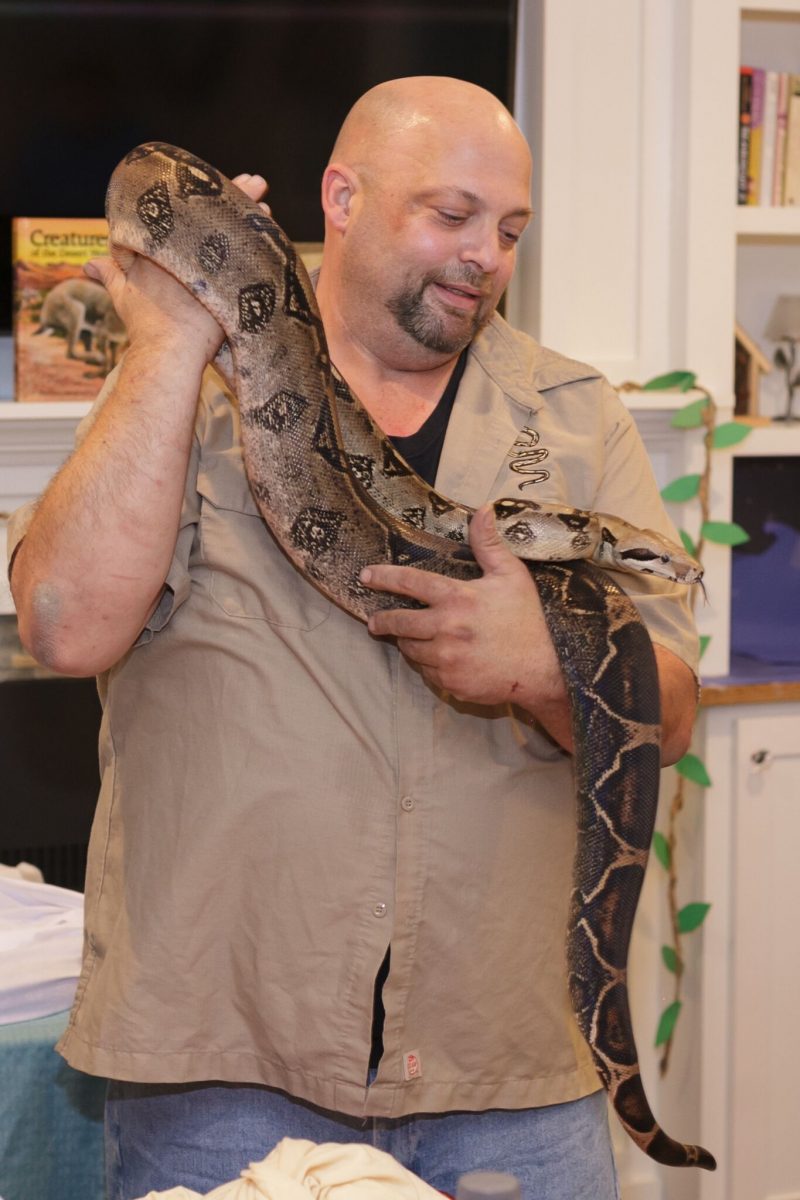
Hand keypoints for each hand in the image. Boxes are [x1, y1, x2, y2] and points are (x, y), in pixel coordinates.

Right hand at [82, 171, 271, 363]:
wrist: (166, 353)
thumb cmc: (145, 329)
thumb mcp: (124, 298)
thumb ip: (109, 275)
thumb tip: (88, 264)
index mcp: (163, 248)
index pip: (185, 216)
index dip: (202, 202)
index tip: (212, 186)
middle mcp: (187, 253)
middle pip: (214, 218)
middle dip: (234, 196)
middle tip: (255, 180)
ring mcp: (210, 267)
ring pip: (235, 232)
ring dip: (250, 215)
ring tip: (264, 198)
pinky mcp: (230, 284)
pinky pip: (250, 255)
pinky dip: (260, 242)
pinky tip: (270, 228)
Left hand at [361, 504, 569, 720]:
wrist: (545, 670)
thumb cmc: (528, 619)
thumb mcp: (512, 576)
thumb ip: (489, 544)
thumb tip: (483, 508)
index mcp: (457, 597)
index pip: (410, 583)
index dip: (384, 577)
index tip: (366, 576)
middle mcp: (446, 628)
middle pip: (398, 622)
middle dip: (382, 620)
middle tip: (374, 621)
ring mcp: (445, 658)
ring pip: (409, 649)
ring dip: (407, 642)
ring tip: (412, 637)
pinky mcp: (449, 682)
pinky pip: (425, 671)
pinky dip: (427, 663)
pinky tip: (439, 657)